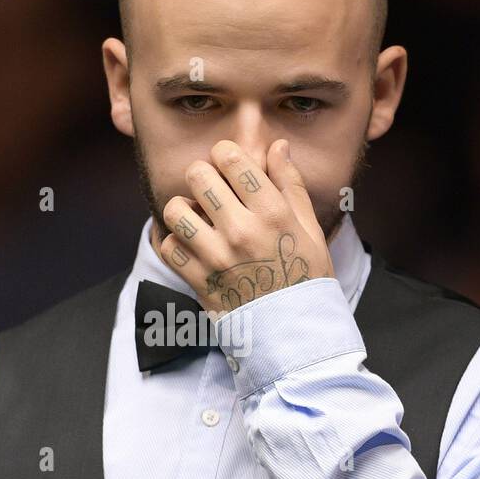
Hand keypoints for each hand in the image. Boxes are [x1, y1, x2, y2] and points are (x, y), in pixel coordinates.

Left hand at [159, 138, 334, 316]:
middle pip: (198, 176)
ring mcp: (217, 258)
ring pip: (175, 210)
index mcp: (272, 213)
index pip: (231, 159)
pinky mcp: (200, 282)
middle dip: (202, 176)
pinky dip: (176, 243)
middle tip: (211, 189)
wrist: (296, 332)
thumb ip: (290, 184)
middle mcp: (241, 231)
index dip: (225, 154)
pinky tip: (192, 245)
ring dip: (183, 209)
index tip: (228, 164)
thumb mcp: (310, 228)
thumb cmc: (306, 276)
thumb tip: (277, 146)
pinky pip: (169, 247)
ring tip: (197, 217)